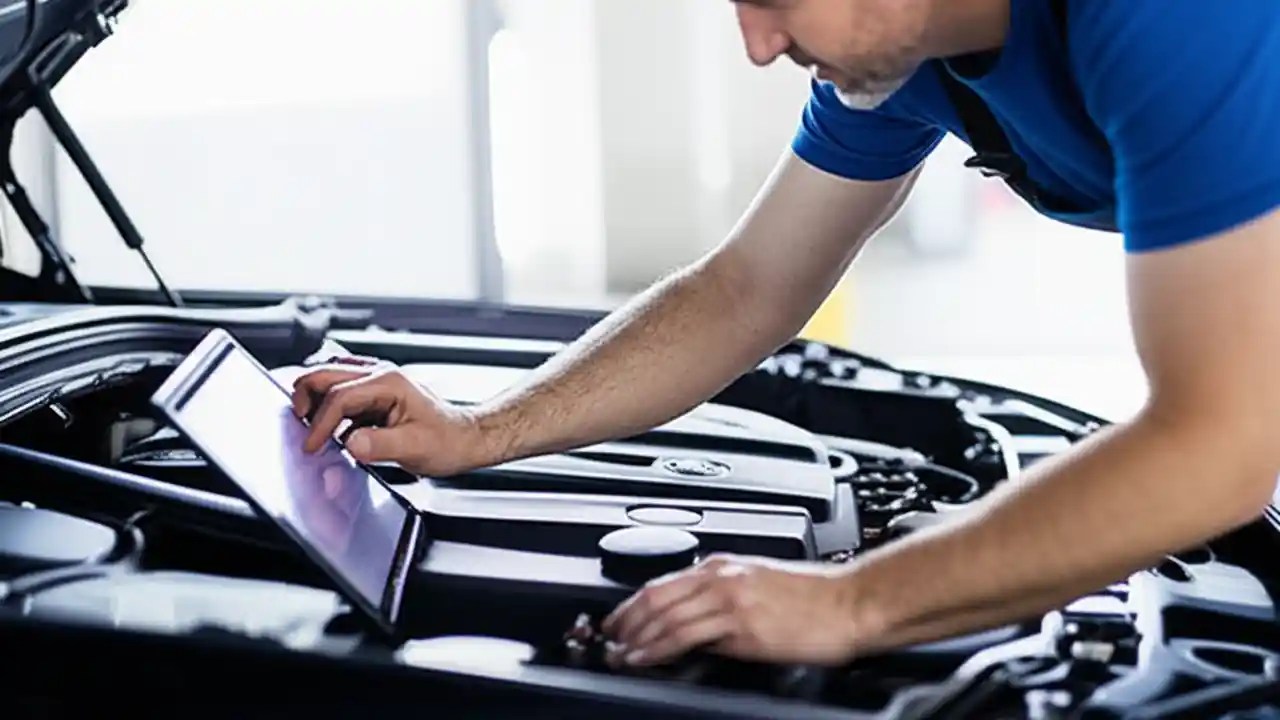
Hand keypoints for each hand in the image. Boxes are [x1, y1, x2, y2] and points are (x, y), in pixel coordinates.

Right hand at [290, 359, 497, 476]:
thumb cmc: (448, 440)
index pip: (340, 396)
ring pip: (329, 378)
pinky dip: (327, 405)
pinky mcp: (374, 395)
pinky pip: (340, 390)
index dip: (320, 423)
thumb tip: (351, 442)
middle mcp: (380, 375)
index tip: (311, 446)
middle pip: (325, 373)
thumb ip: (381, 445)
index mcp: (389, 383)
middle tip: (299, 428)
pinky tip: (329, 427)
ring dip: (314, 399)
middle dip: (305, 398)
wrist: (466, 439)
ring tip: (310, 426)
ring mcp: (376, 382)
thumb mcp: (415, 448)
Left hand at [601, 553, 860, 667]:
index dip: (632, 604)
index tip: (616, 622)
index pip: (663, 582)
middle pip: (654, 595)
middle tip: (606, 640)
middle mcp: (721, 576)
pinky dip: (656, 647)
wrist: (851, 604)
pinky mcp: (741, 623)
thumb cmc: (817, 599)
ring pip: (663, 615)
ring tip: (618, 654)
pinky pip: (685, 634)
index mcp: (724, 566)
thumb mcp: (761, 588)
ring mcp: (729, 598)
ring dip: (634, 637)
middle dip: (623, 620)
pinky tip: (644, 658)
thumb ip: (725, 600)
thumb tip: (699, 627)